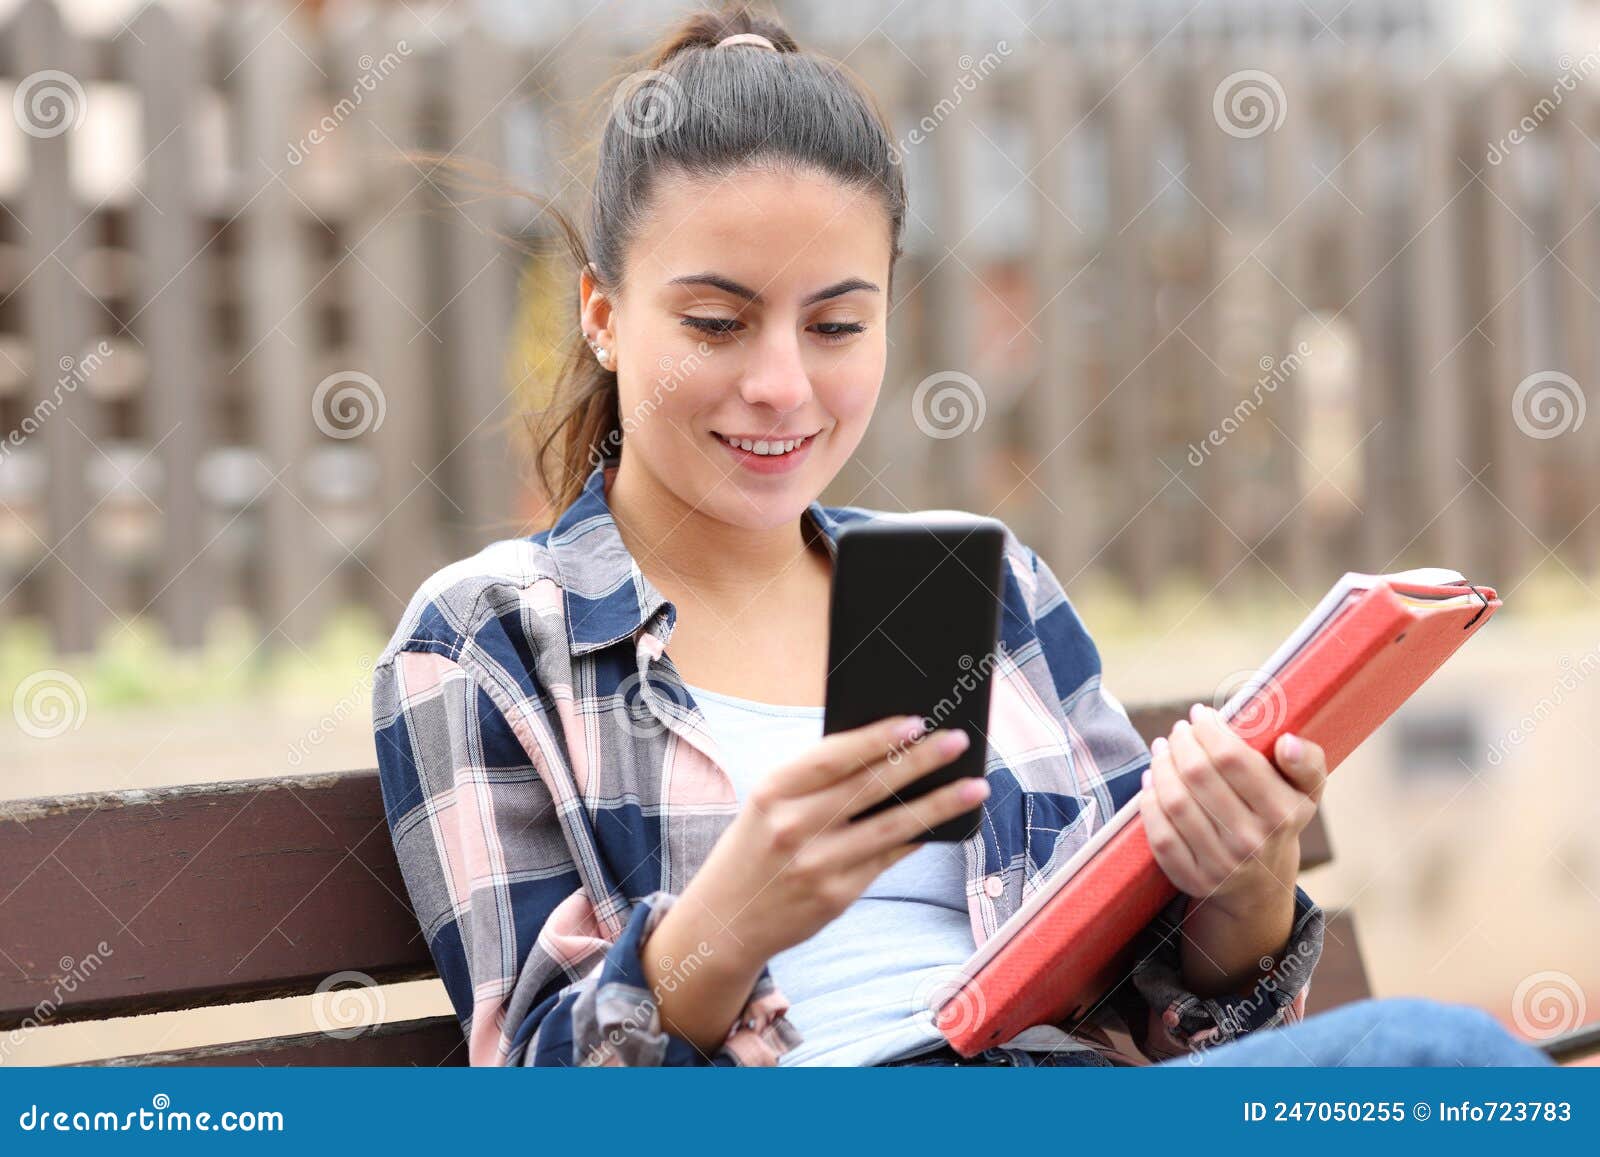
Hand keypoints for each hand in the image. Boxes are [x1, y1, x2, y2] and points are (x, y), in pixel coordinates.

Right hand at [644, 714, 987, 1050]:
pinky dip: (919, 837)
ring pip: (891, 827)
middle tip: (958, 741)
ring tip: (974, 786)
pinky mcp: (836, 896)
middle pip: (869, 787)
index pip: (833, 756)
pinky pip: (888, 859)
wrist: (726, 921)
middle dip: (920, 761)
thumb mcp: (770, 805)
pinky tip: (945, 822)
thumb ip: (817, 782)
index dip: (877, 737)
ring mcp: (816, 865)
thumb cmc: (757, 848)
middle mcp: (793, 827)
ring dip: (939, 804)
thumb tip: (890, 752)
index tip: (916, 720)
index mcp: (773, 792)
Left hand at [1139, 702, 1326, 913]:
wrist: (1262, 880)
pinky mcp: (1193, 878)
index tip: (1200, 714)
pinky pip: (1160, 833)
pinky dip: (1149, 801)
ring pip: (1175, 801)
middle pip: (1198, 774)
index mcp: (1282, 813)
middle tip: (1179, 731)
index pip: (1231, 758)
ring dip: (1161, 766)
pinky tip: (1152, 781)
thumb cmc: (1280, 817)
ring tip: (1162, 749)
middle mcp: (1252, 841)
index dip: (1208, 730)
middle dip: (1181, 742)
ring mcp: (1221, 864)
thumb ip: (1306, 761)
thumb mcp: (1307, 791)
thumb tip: (1287, 742)